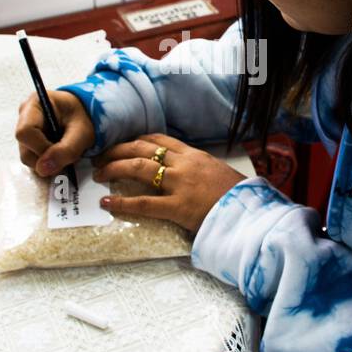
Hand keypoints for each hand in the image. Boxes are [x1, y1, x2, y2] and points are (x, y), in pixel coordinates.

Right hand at [14, 90, 93, 176]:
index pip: (25, 132)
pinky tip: (59, 154)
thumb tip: (43, 169)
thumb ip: (67, 150)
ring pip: (28, 159)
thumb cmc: (82, 116)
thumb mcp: (82, 133)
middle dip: (47, 160)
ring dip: (49, 163)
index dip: (41, 148)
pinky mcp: (28, 145)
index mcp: (35, 104)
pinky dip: (48, 164)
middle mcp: (24, 117)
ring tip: (65, 153)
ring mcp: (24, 132)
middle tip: (66, 155)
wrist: (84, 113)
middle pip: (25, 150)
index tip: (59, 152)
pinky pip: (34, 162)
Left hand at [93, 134, 245, 232]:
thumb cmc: (239, 196)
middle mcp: (184, 164)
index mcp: (195, 155)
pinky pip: (144, 203)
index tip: (123, 145)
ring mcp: (180, 184)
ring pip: (139, 168)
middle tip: (101, 156)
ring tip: (99, 173)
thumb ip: (201, 170)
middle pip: (142, 149)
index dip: (136, 141)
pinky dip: (122, 202)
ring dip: (114, 168)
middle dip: (117, 150)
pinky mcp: (178, 207)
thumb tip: (188, 176)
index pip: (159, 140)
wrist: (252, 211)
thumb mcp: (219, 173)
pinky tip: (107, 202)